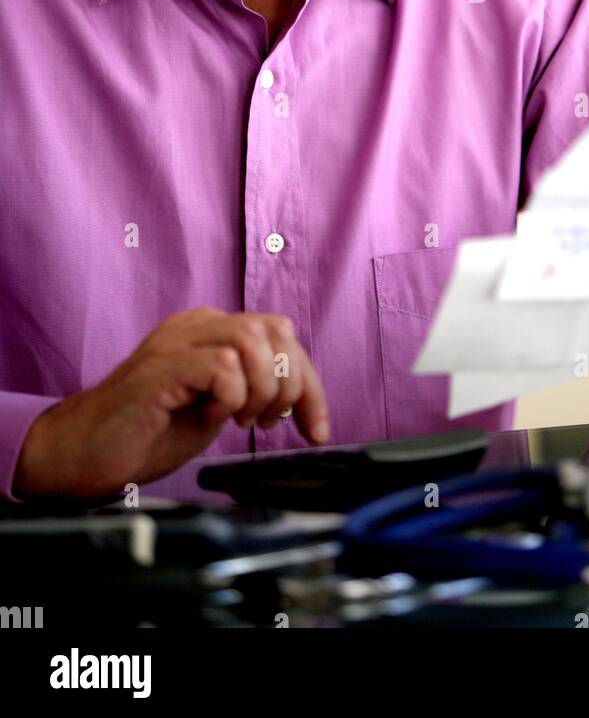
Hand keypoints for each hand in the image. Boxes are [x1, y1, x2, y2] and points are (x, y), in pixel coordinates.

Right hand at [13, 308, 329, 498]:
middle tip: (271, 423)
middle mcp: (195, 326)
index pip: (281, 334)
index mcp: (210, 331)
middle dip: (293, 384)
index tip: (316, 427)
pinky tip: (210, 418)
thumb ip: (249, 387)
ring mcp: (176, 343)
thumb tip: (298, 391)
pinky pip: (221, 366)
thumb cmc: (145, 433)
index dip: (310, 383)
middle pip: (275, 330)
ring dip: (261, 389)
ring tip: (240, 419)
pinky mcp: (161, 368)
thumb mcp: (215, 407)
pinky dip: (230, 398)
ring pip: (252, 340)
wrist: (81, 454)